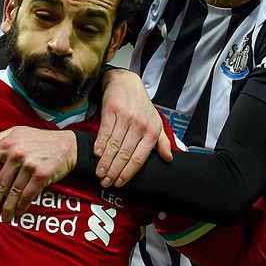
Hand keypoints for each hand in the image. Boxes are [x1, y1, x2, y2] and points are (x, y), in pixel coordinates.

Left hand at [0, 127, 76, 220]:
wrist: (67, 145)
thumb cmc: (40, 139)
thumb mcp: (17, 131)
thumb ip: (0, 138)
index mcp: (5, 143)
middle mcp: (15, 153)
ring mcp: (29, 164)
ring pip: (12, 192)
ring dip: (7, 207)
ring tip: (4, 216)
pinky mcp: (41, 174)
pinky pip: (27, 195)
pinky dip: (21, 206)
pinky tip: (18, 212)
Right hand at [95, 68, 172, 187]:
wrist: (127, 82)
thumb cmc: (141, 106)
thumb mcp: (156, 122)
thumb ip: (162, 141)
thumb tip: (169, 158)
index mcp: (152, 131)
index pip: (139, 157)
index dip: (128, 172)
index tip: (119, 183)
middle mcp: (140, 125)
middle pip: (125, 154)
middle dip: (114, 171)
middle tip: (106, 182)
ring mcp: (126, 117)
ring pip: (114, 145)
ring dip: (105, 161)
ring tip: (99, 173)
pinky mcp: (112, 110)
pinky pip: (105, 131)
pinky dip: (100, 144)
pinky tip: (96, 154)